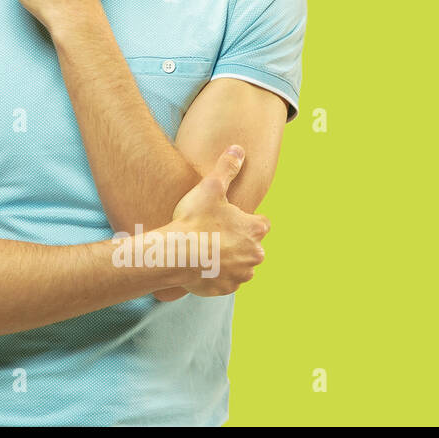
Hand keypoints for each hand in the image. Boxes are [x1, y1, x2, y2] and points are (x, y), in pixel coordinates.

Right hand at [154, 146, 269, 298]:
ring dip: (227, 260)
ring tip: (205, 251)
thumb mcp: (211, 187)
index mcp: (255, 230)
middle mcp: (255, 254)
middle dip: (236, 242)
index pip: (262, 224)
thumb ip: (227, 168)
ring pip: (239, 266)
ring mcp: (241, 274)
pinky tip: (200, 265)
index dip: (245, 220)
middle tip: (213, 235)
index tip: (228, 219)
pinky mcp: (225, 289)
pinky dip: (215, 276)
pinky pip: (224, 282)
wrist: (177, 255)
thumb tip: (239, 148)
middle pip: (251, 247)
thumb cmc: (195, 220)